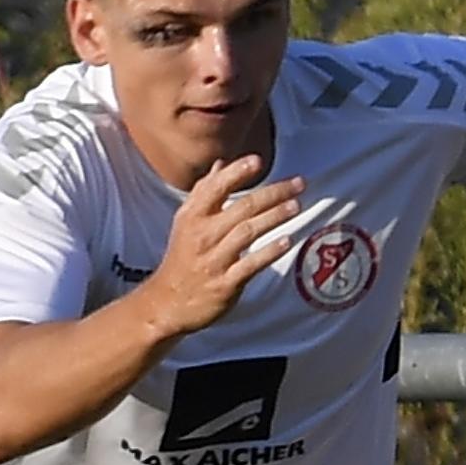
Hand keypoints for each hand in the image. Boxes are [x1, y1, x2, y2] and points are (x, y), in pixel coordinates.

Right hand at [140, 154, 312, 342]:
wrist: (167, 303)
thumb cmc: (182, 258)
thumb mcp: (186, 222)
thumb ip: (204, 192)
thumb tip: (221, 164)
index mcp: (193, 217)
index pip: (215, 188)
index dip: (237, 172)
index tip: (257, 161)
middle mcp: (203, 235)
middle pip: (242, 208)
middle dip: (273, 193)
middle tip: (298, 183)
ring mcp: (214, 260)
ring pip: (248, 232)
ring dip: (274, 217)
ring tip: (296, 205)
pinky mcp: (225, 284)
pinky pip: (250, 265)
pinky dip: (268, 252)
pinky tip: (286, 241)